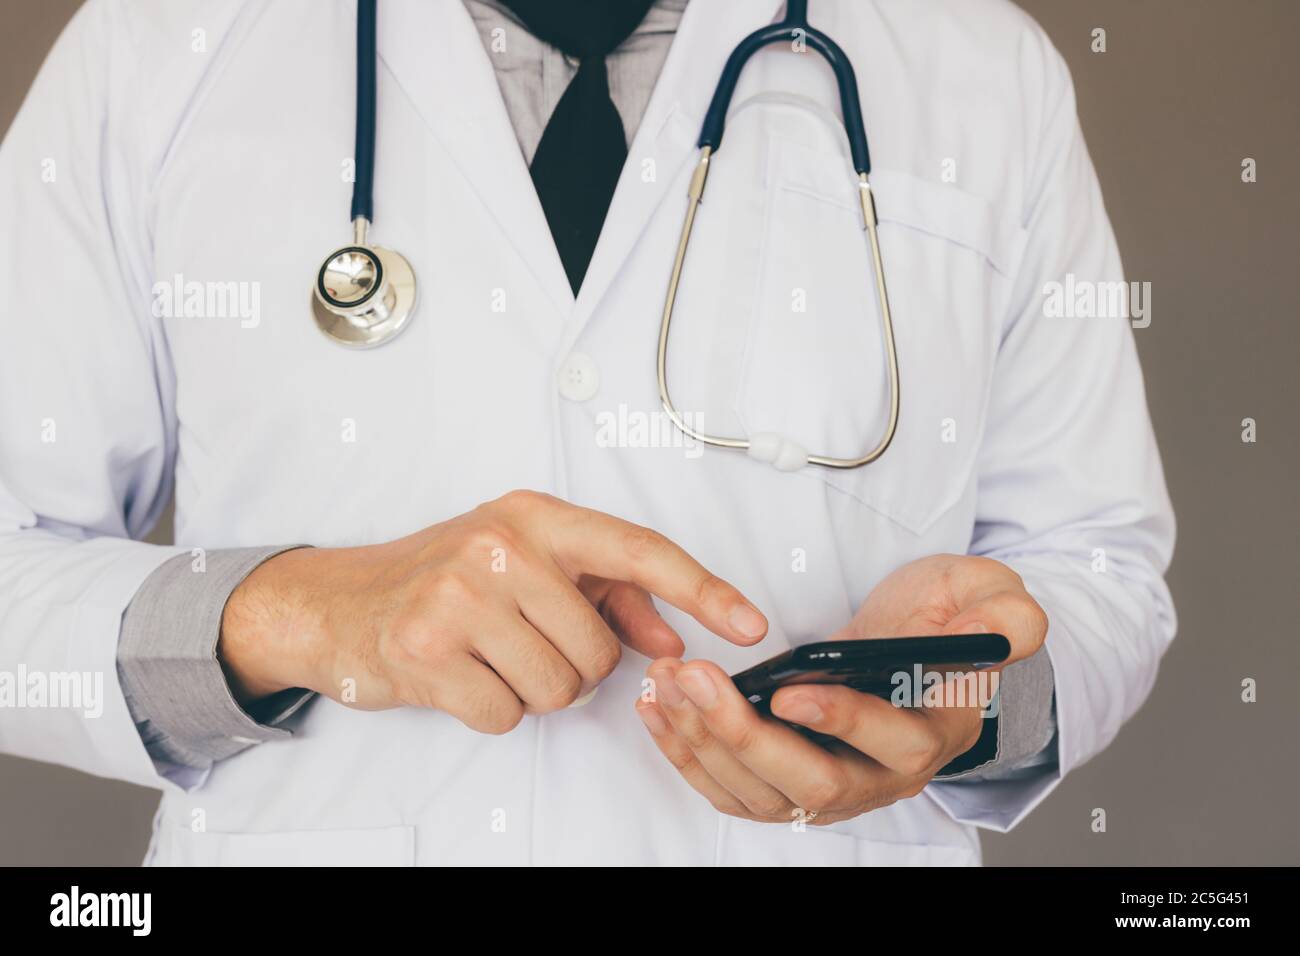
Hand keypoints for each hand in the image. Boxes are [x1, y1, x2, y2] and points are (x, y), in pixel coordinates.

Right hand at [220, 490, 767, 732]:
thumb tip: (671, 638)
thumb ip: (608, 596)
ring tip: (491, 656)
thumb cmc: (446, 581)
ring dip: (534, 691)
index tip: (749, 623)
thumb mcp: (527, 566)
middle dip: (576, 666)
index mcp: (535, 516)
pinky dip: (492, 710)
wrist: (339, 602)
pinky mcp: (425, 650)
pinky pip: (507, 715)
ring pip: (558, 688)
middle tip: (527, 643)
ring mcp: (459, 596)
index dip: (702, 589)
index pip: (639, 550)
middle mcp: (500, 545)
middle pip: (599, 650)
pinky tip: (461, 676)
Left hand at [635, 554, 1046, 823]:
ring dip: (705, 742)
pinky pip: (732, 788)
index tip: (789, 690)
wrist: (911, 647)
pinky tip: (658, 710)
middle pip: (812, 783)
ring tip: (669, 684)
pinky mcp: (787, 781)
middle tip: (697, 680)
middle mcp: (881, 776)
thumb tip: (998, 629)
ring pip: (761, 793)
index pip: (892, 743)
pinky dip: (688, 755)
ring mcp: (831, 786)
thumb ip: (1004, 612)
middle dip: (746, 736)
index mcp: (933, 730)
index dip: (842, 719)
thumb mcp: (989, 597)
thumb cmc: (946, 620)